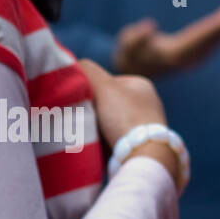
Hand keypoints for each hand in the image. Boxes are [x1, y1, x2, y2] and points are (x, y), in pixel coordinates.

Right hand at [79, 59, 181, 190]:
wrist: (144, 154)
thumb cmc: (126, 116)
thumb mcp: (105, 86)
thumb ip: (88, 71)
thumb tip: (74, 64)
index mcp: (141, 85)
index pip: (104, 82)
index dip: (87, 90)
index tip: (77, 101)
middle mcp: (146, 102)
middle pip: (105, 103)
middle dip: (90, 110)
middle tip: (78, 118)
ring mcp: (143, 124)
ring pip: (107, 122)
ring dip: (94, 127)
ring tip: (85, 133)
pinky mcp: (139, 144)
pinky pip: (112, 139)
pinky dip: (102, 141)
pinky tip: (95, 146)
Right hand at [112, 0, 219, 79]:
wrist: (136, 72)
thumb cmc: (130, 55)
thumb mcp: (128, 46)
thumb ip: (138, 38)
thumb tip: (149, 25)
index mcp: (174, 55)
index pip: (198, 39)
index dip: (213, 29)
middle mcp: (188, 57)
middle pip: (210, 38)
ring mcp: (193, 56)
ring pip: (215, 38)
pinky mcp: (195, 52)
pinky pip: (213, 38)